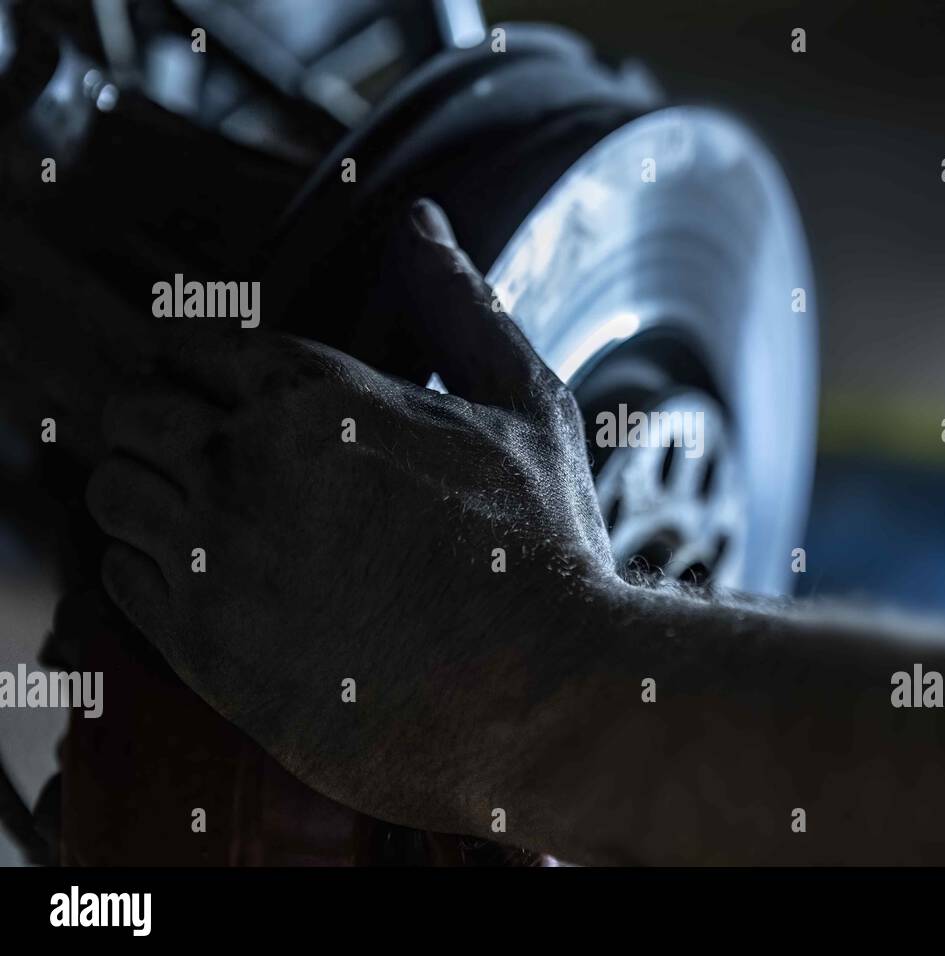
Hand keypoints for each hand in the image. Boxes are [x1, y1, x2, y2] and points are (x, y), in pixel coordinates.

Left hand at [85, 200, 616, 832]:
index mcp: (315, 396)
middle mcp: (243, 465)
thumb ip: (460, 305)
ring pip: (113, 493)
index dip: (210, 375)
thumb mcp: (527, 407)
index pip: (190, 350)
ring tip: (223, 524)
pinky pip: (121, 580)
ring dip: (153, 497)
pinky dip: (152, 571)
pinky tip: (221, 583)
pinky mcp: (203, 646)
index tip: (239, 406)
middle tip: (228, 464)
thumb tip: (423, 220)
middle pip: (133, 413)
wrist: (540, 698)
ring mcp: (215, 558)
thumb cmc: (542, 551)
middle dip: (168, 427)